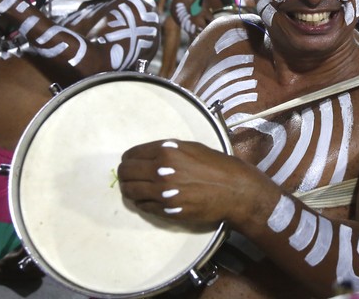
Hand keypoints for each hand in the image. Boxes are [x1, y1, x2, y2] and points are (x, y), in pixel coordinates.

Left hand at [117, 140, 268, 226]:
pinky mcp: (167, 209)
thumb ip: (168, 150)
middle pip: (125, 173)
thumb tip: (148, 155)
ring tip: (135, 189)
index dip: (128, 159)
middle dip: (124, 175)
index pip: (131, 155)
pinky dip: (142, 202)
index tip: (130, 163)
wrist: (234, 190)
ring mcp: (163, 191)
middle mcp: (161, 169)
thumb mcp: (192, 148)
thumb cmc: (217, 165)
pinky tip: (149, 199)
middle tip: (128, 177)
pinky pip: (143, 206)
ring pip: (130, 191)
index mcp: (167, 150)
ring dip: (129, 190)